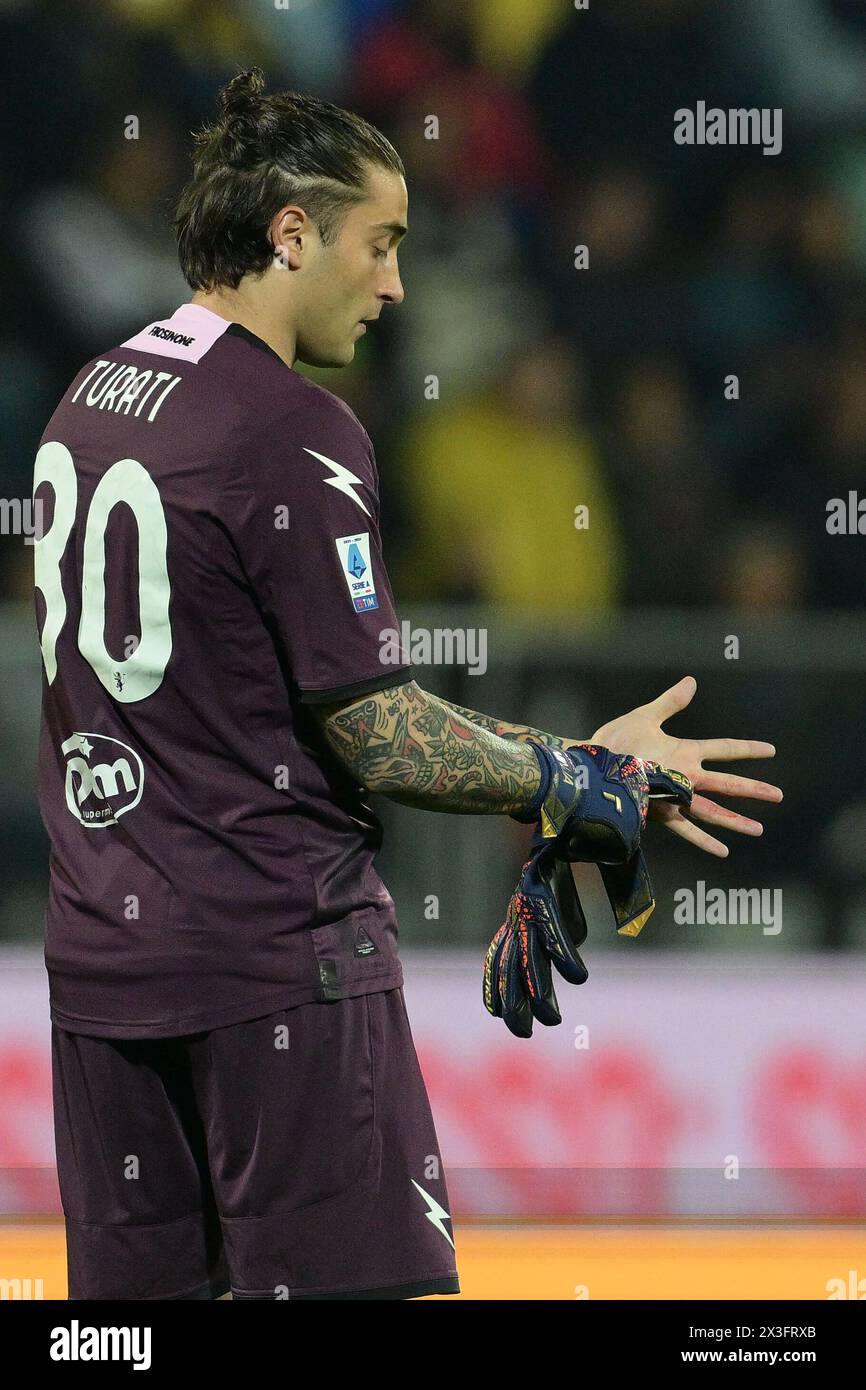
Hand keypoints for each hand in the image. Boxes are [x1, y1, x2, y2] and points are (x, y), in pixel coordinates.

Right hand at [589, 676, 781, 857]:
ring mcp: (678, 799)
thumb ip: (671, 702)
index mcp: (686, 752)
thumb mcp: (645, 717)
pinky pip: (688, 831)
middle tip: (778, 795)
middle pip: (728, 784)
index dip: (748, 748)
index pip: (725, 748)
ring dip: (737, 821)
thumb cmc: (618, 743)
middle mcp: (688, 778)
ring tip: (758, 830)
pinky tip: (723, 851)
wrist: (596, 772)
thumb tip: (692, 682)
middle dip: (754, 789)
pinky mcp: (663, 816)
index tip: (771, 751)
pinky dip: (705, 841)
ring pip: (714, 813)